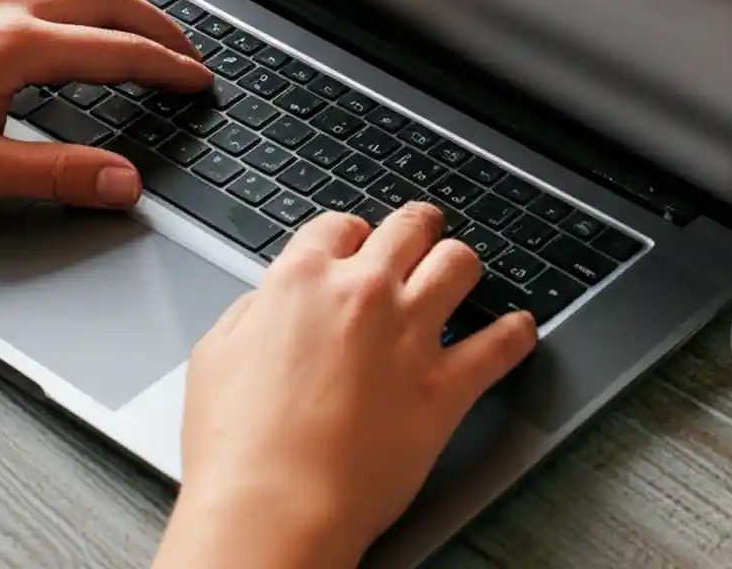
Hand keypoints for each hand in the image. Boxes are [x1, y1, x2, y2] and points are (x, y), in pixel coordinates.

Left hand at [0, 0, 210, 207]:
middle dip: (154, 25)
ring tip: (129, 19)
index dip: (168, 68)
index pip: (117, 51)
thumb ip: (58, 176)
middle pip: (100, 0)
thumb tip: (124, 183)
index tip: (199, 80)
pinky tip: (37, 5)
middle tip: (184, 51)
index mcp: (15, 48)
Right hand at [153, 204, 536, 568]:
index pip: (339, 225)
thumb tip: (272, 303)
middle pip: (408, 228)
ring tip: (460, 274)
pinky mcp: (447, 385)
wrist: (275, 506)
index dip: (349, 233)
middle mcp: (363, 293)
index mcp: (302, 280)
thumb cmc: (237, 446)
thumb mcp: (215, 357)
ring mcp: (410, 335)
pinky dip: (515, 333)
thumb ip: (252, 313)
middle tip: (421, 235)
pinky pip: (501, 344)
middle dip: (416, 229)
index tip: (355, 245)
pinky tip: (517, 330)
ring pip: (459, 264)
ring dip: (459, 265)